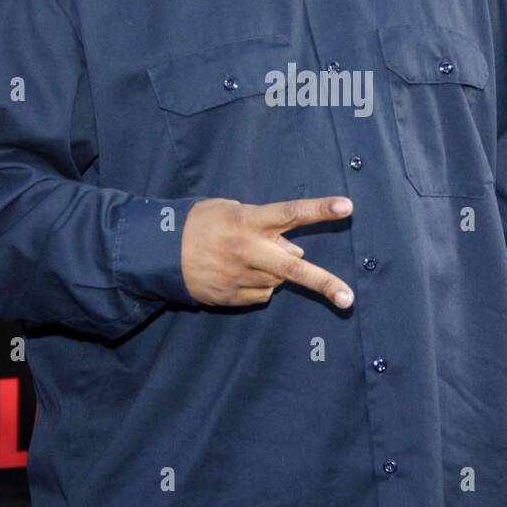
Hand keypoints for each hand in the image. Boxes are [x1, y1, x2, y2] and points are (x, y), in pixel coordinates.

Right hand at [181, 195, 354, 309]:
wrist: (158, 252)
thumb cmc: (200, 224)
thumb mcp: (231, 211)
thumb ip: (266, 227)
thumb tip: (295, 249)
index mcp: (248, 222)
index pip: (291, 212)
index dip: (320, 209)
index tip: (347, 207)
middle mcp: (248, 251)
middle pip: (294, 268)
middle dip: (324, 283)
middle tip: (348, 298)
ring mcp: (240, 277)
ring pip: (278, 280)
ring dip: (274, 271)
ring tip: (246, 258)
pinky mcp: (232, 297)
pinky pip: (262, 294)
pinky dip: (259, 285)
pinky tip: (237, 273)